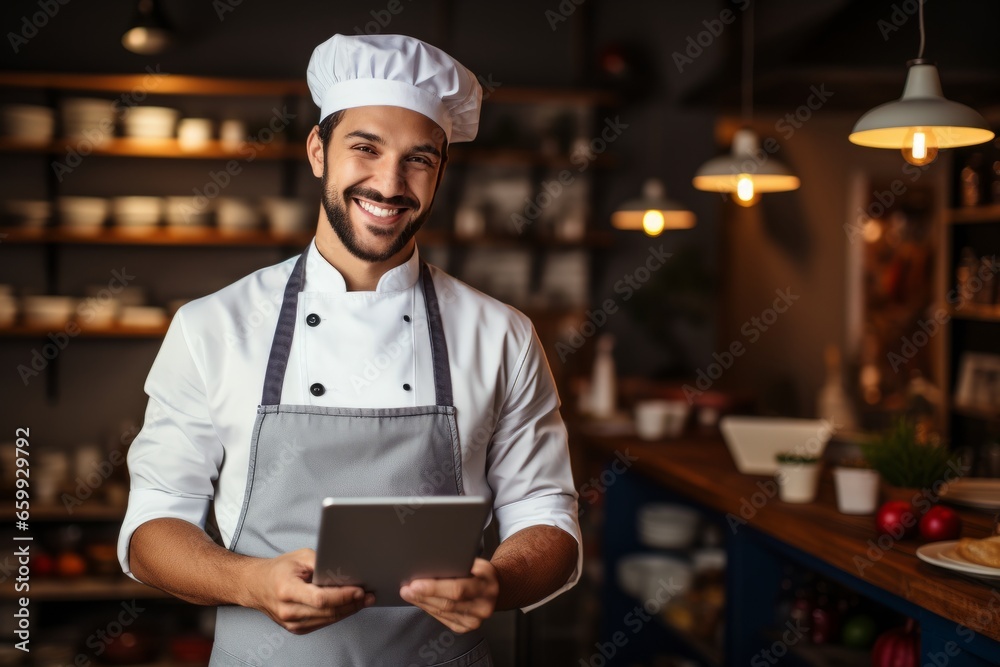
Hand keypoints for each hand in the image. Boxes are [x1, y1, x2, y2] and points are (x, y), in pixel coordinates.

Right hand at [243, 548, 373, 633]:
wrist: (256, 586)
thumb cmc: (279, 569)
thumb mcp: (300, 557)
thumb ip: (322, 563)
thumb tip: (345, 569)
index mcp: (286, 590)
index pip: (320, 598)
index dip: (342, 595)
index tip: (359, 590)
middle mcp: (288, 610)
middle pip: (327, 611)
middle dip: (352, 603)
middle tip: (369, 595)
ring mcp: (291, 623)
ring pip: (327, 619)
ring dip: (348, 610)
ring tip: (365, 600)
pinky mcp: (296, 629)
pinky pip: (322, 623)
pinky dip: (338, 614)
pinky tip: (349, 606)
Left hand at [400, 558, 497, 632]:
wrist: (495, 589)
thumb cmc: (480, 573)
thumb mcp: (475, 562)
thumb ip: (458, 564)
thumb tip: (429, 563)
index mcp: (486, 585)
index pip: (457, 589)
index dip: (434, 588)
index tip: (415, 583)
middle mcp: (483, 605)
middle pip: (447, 603)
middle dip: (423, 596)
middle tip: (406, 588)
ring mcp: (475, 620)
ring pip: (443, 612)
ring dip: (422, 602)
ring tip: (409, 593)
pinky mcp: (466, 627)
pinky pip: (443, 619)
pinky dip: (429, 609)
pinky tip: (421, 601)